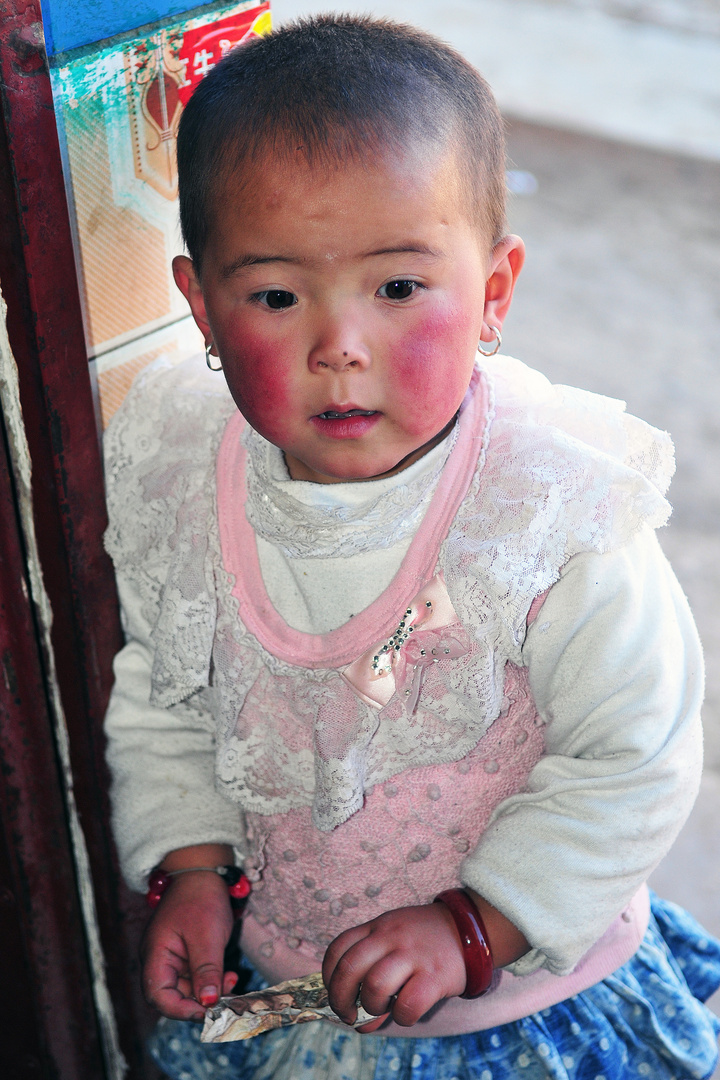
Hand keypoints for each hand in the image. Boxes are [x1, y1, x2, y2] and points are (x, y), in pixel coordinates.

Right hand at [141, 869, 236, 1019]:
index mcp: (155, 955)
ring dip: (210, 991)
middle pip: (174, 995)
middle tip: (226, 998)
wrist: (204, 871)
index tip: (206, 1012)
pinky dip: (212, 979)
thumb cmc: (201, 898)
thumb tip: (209, 1003)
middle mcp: (160, 960)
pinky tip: (229, 974)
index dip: (181, 1009)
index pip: (159, 996)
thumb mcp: (207, 936)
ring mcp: (173, 957)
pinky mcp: (187, 954)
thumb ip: (206, 970)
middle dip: (200, 1001)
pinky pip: (197, 976)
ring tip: (232, 980)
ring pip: (188, 988)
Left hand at [322, 902, 467, 1031]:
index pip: (339, 948)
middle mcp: (391, 937)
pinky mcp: (435, 975)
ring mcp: (413, 954)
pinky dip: (402, 1017)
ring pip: (374, 986)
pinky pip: (408, 1004)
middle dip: (340, 1000)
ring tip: (380, 1011)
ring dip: (371, 1007)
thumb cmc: (425, 940)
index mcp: (378, 927)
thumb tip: (352, 1007)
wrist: (470, 929)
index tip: (333, 992)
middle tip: (348, 1015)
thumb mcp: (394, 933)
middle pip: (350, 968)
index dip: (329, 976)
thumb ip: (372, 960)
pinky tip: (407, 1013)